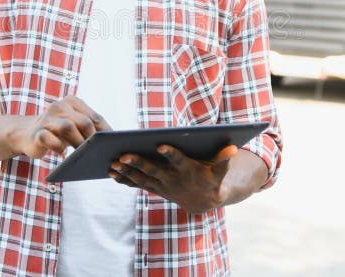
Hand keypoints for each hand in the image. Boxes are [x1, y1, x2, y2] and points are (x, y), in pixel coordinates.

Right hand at [18, 96, 110, 157]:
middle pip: (83, 122)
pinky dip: (58, 147)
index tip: (114, 146)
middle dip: (93, 139)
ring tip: (82, 154)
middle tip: (99, 153)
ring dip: (78, 142)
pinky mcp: (37, 132)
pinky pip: (49, 138)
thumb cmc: (58, 131)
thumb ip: (89, 128)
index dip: (106, 132)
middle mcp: (59, 106)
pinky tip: (62, 154)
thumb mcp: (74, 126)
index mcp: (72, 102)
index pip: (95, 117)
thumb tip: (111, 142)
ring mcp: (47, 118)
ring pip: (67, 127)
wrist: (27, 134)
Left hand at [109, 144, 237, 213]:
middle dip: (137, 163)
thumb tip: (233, 147)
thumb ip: (224, 158)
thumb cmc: (213, 177)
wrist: (205, 201)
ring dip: (126, 173)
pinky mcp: (155, 188)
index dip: (171, 153)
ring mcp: (162, 186)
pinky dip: (125, 180)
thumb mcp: (221, 169)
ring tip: (111, 164)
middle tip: (122, 155)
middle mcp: (173, 179)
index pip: (178, 160)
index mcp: (188, 170)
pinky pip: (137, 185)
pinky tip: (111, 173)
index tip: (161, 144)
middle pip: (153, 170)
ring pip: (141, 179)